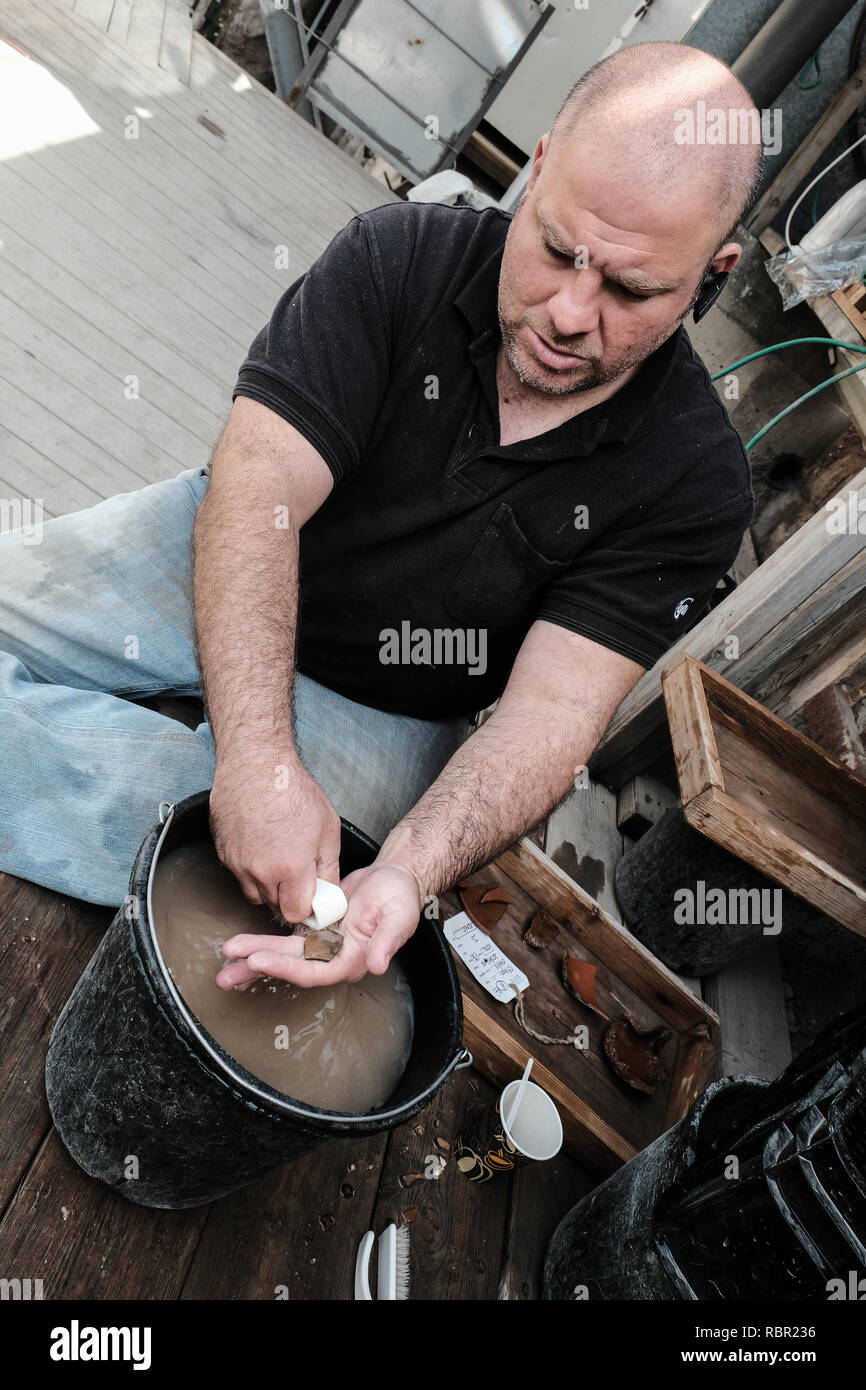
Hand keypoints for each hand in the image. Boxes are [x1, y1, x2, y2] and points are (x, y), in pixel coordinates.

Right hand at [208, 750, 340, 923]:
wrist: (256, 764)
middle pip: (274, 906)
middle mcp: (260, 872)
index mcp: (291, 868)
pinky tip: (261, 845)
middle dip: (288, 896)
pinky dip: (250, 868)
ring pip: (255, 893)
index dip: (306, 908)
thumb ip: (329, 867)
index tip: (311, 899)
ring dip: (268, 885)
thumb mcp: (327, 828)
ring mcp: (238, 864)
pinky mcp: (223, 854)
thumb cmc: (293, 790)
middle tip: (297, 873)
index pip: (296, 913)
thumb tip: (330, 893)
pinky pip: (239, 875)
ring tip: (278, 858)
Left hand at [215, 861, 422, 989]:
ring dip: (253, 957)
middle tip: (227, 971)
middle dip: (258, 968)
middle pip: (290, 967)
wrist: (393, 879)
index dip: (286, 968)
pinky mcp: (312, 931)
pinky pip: (283, 941)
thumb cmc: (400, 897)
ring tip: (225, 958)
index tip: (259, 959)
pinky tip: (240, 948)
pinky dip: (262, 944)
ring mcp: (320, 944)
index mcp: (353, 959)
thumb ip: (388, 941)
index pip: (315, 971)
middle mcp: (333, 957)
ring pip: (282, 954)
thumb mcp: (399, 916)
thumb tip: (377, 966)